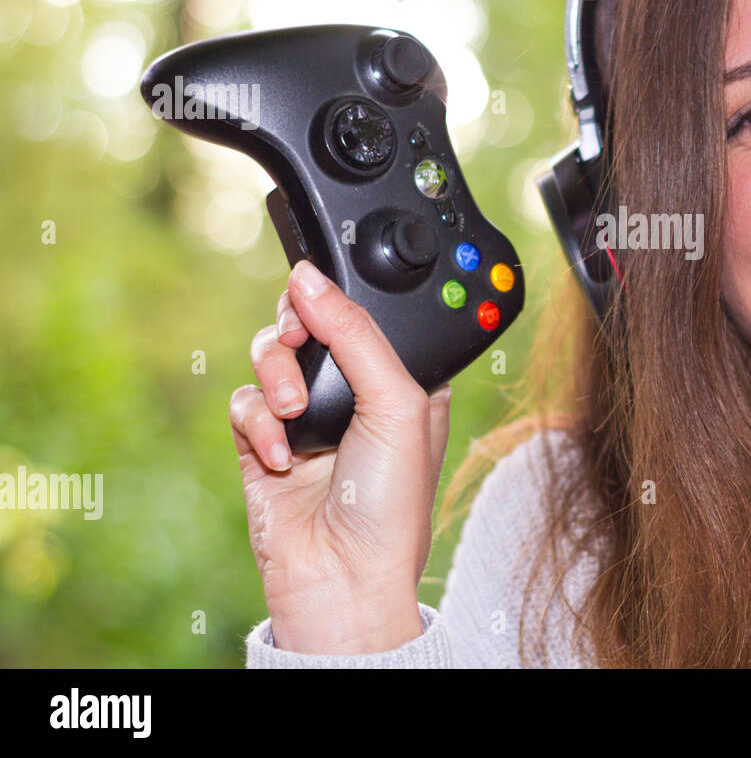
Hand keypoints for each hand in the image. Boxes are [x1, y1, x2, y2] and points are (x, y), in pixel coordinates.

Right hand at [230, 259, 451, 653]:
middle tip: (296, 340)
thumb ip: (355, 333)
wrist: (342, 579)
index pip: (362, 313)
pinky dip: (257, 422)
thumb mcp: (397, 403)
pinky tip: (281, 456)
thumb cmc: (391, 504)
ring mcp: (307, 417)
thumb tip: (309, 277)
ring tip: (293, 412)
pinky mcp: (263, 443)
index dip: (338, 299)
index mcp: (401, 378)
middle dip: (296, 329)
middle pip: (308, 323)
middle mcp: (354, 392)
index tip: (317, 291)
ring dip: (275, 375)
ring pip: (270, 356)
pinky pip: (244, 403)